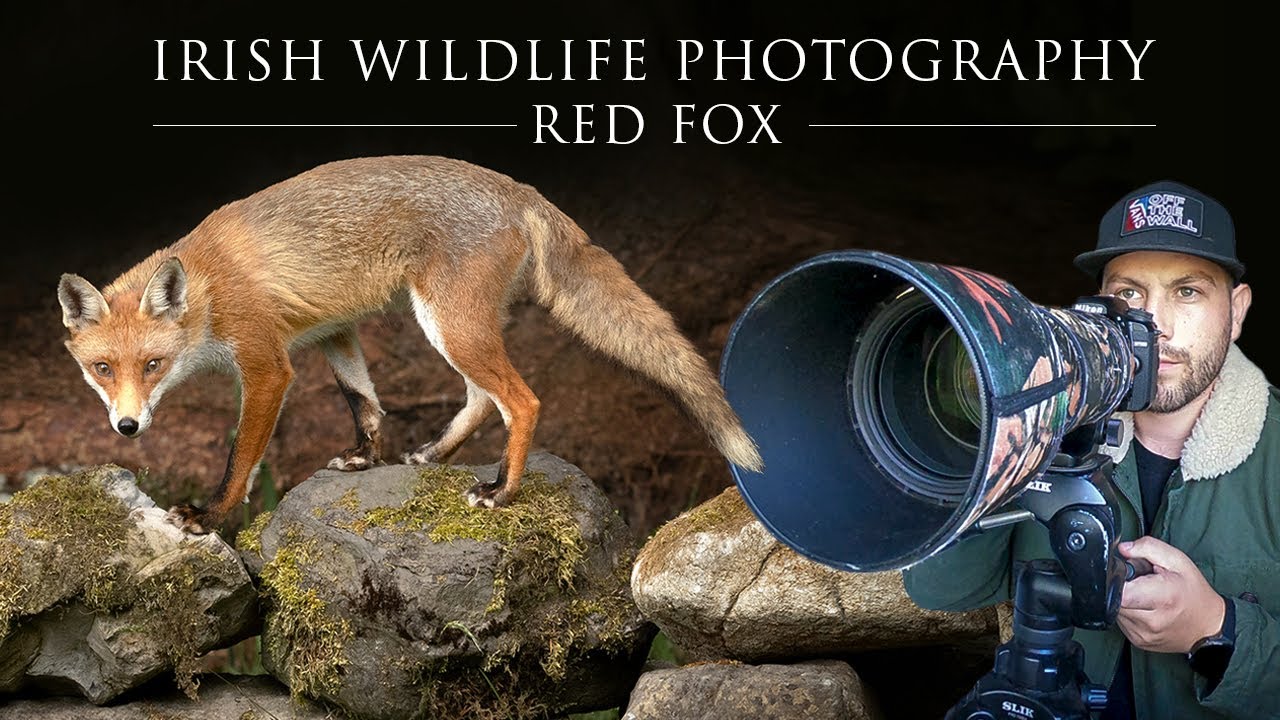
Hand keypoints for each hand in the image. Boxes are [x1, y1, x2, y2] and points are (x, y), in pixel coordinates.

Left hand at [1116, 536, 1224, 653]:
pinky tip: (1144, 607)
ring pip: (1116, 610)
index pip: (1122, 591)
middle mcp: (1151, 621)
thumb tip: (1123, 549)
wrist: (1208, 626)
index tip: (1131, 573)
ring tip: (1144, 595)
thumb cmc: (1194, 592)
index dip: (1120, 578)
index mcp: (1163, 598)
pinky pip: (1121, 621)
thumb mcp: (1178, 561)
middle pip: (1115, 599)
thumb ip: (1148, 548)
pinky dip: (1128, 611)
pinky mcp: (1138, 641)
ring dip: (1125, 600)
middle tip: (1141, 583)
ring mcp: (1143, 634)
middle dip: (1124, 587)